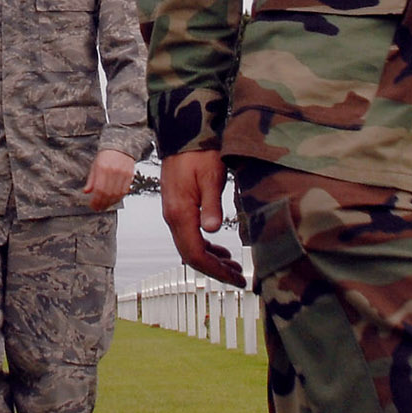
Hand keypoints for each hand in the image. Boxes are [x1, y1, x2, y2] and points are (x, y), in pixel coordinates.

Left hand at [82, 147, 135, 211]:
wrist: (121, 146)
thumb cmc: (106, 155)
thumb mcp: (95, 165)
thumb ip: (91, 180)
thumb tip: (86, 191)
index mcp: (103, 168)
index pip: (99, 189)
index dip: (95, 200)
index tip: (92, 205)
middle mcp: (114, 171)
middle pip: (108, 193)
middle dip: (102, 203)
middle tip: (98, 208)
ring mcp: (123, 174)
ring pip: (117, 194)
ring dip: (110, 203)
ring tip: (105, 206)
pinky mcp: (130, 176)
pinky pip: (124, 191)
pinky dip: (118, 198)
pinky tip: (113, 201)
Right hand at [160, 148, 244, 286]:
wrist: (183, 135)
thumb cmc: (199, 153)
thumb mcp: (211, 177)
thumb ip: (211, 205)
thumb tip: (212, 230)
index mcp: (180, 213)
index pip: (195, 254)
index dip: (216, 270)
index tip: (235, 277)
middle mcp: (173, 217)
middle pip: (191, 256)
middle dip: (215, 270)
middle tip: (238, 277)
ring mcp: (173, 213)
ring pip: (190, 247)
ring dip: (211, 260)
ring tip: (233, 266)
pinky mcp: (178, 208)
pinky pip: (189, 236)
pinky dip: (204, 247)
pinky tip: (219, 249)